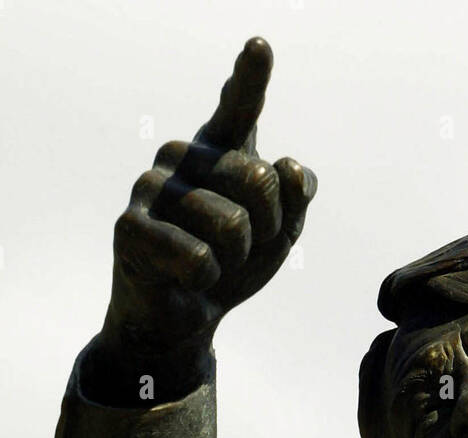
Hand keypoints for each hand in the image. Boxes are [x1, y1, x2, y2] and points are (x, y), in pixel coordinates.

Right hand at [92, 37, 315, 398]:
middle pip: (259, 179)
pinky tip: (186, 278)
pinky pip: (200, 257)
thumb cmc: (230, 267)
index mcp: (219, 152)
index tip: (259, 47)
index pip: (238, 110)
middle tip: (242, 250)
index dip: (249, 79)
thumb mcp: (278, 236)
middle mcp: (183, 156)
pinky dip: (206, 280)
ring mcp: (153, 186)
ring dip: (236, 261)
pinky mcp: (131, 226)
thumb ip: (295, 198)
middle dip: (268, 230)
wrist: (183, 319)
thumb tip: (292, 168)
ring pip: (232, 225)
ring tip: (214, 264)